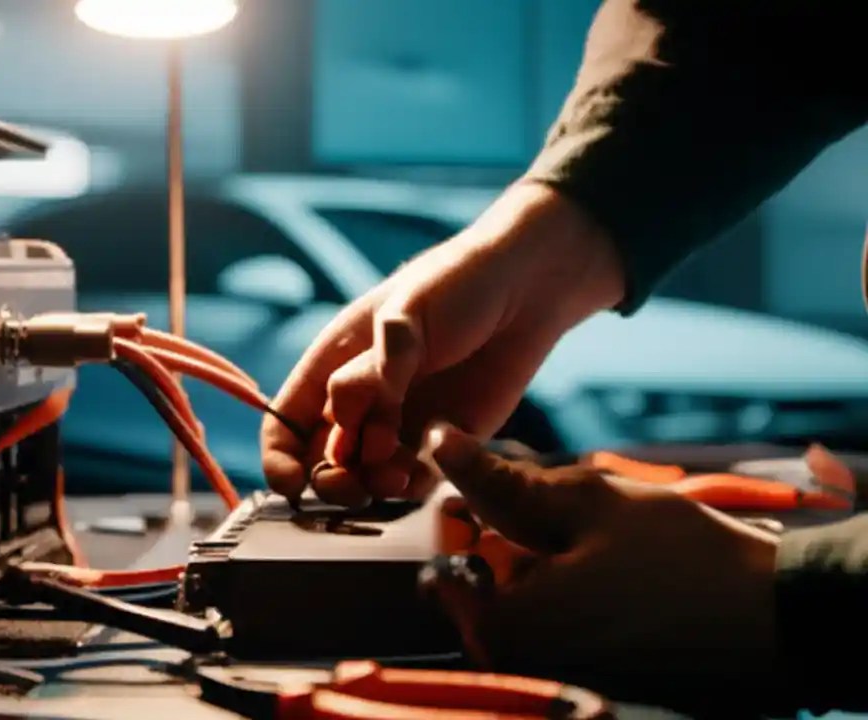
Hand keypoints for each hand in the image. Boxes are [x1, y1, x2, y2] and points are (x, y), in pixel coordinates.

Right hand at [261, 182, 625, 505]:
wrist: (528, 289)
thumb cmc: (456, 283)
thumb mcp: (406, 312)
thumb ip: (375, 365)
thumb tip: (343, 414)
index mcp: (334, 364)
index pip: (285, 421)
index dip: (279, 457)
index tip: (290, 481)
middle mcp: (361, 402)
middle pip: (321, 461)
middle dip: (328, 480)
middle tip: (350, 483)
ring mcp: (399, 425)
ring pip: (366, 478)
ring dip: (372, 486)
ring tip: (395, 475)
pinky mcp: (442, 442)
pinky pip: (415, 480)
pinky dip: (412, 486)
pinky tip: (423, 470)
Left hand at [426, 427, 780, 698]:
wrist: (781, 624)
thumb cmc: (686, 563)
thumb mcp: (589, 504)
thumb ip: (505, 481)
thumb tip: (440, 444)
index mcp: (504, 630)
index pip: (444, 567)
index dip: (473, 520)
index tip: (520, 500)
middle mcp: (520, 668)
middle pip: (487, 588)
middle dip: (520, 546)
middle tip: (582, 525)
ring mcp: (559, 677)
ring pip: (529, 605)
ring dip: (553, 569)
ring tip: (614, 556)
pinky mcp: (595, 679)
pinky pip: (565, 630)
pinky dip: (581, 598)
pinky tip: (626, 581)